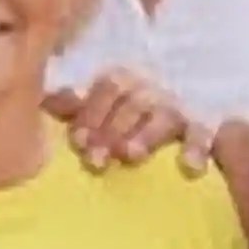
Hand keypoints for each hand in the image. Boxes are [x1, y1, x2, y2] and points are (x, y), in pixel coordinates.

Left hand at [43, 66, 212, 171]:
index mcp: (122, 81)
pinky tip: (189, 166)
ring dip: (146, 135)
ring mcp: (175, 108)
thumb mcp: (94, 110)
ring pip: (164, 116)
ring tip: (129, 154)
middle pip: (132, 104)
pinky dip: (197, 147)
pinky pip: (202, 134)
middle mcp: (150, 90)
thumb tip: (45, 101)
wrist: (166, 120)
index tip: (78, 141)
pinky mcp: (201, 128)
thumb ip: (72, 106)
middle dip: (111, 131)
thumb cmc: (117, 118)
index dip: (91, 113)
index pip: (107, 88)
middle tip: (94, 160)